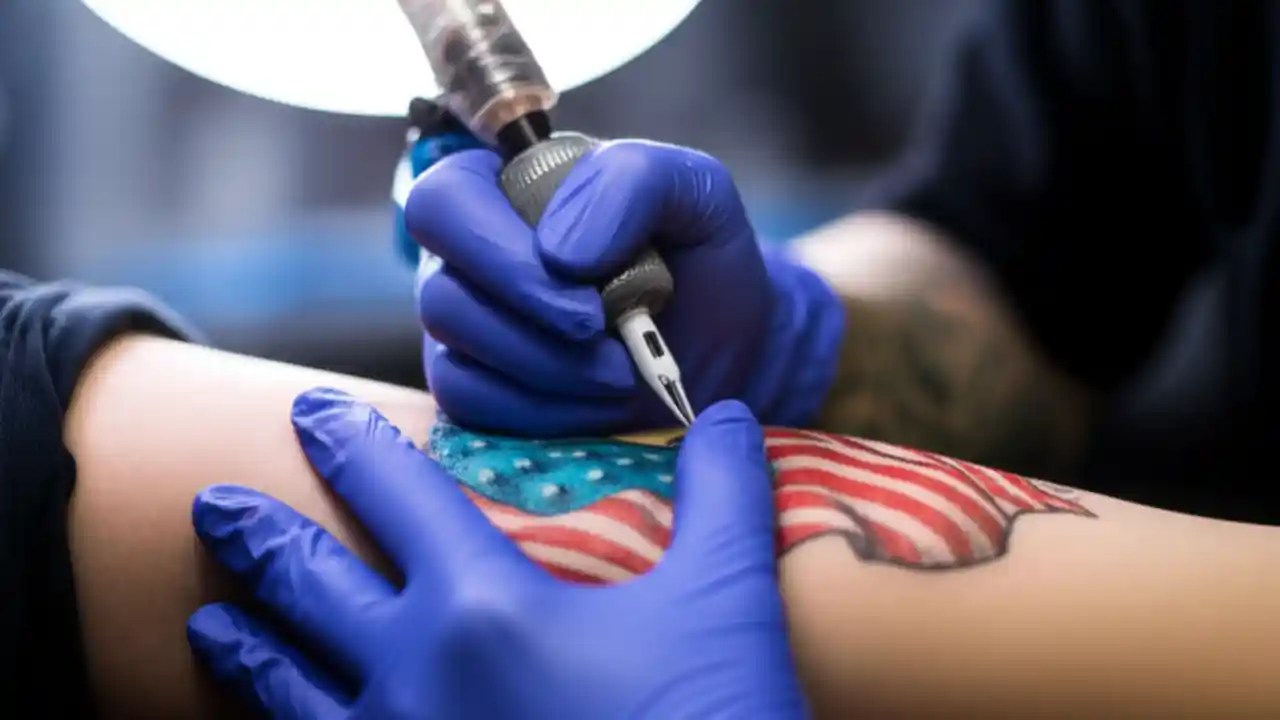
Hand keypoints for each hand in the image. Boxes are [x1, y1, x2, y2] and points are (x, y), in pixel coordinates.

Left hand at [187, 388, 808, 718]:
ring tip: (214, 619)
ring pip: (284, 684)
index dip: (347, 441)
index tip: (309, 411)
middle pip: (308, 583)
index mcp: (482, 606)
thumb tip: (731, 417)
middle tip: (210, 505)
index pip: (395, 493)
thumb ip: (721, 498)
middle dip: (255, 536)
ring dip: (244, 641)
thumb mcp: (724, 604)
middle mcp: (411, 675)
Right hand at [406, 140, 844, 435]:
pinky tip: (599, 397)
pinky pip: (471, 404)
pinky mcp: (474, 391)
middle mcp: (468, 255)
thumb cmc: (700, 262)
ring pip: (457, 353)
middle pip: (439, 287)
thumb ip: (632, 180)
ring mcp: (464, 327)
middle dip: (530, 311)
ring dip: (551, 365)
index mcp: (503, 186)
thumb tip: (559, 250)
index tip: (582, 269)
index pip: (443, 200)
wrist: (724, 351)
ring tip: (622, 365)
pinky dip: (545, 407)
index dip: (497, 244)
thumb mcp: (694, 192)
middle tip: (602, 325)